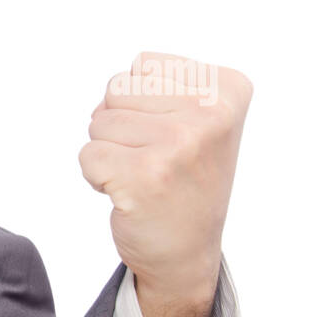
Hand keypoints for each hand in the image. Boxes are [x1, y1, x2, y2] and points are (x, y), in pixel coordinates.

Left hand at [79, 51, 251, 300]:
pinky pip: (88, 154)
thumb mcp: (198, 118)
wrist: (187, 252)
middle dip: (119, 124)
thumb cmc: (183, 180)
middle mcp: (211, 113)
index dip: (141, 100)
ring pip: (98, 121)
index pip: (144, 64)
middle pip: (116, 89)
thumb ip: (160, 83)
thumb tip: (112, 91)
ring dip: (109, 151)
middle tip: (151, 158)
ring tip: (142, 175)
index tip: (172, 134)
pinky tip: (130, 194)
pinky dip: (97, 176)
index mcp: (227, 89)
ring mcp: (180, 143)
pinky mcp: (146, 175)